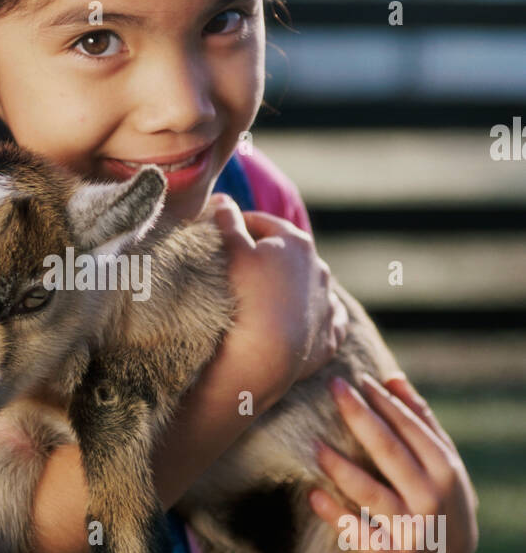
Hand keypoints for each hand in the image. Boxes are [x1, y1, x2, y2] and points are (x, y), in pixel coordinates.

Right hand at [204, 196, 348, 408]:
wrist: (266, 353)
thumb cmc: (246, 296)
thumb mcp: (232, 251)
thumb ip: (228, 222)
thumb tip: (223, 199)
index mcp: (296, 241)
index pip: (263, 223)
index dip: (240, 224)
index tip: (223, 233)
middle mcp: (319, 267)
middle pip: (289, 253)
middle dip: (269, 255)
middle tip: (242, 266)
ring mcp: (327, 301)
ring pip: (311, 285)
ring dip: (293, 285)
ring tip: (268, 296)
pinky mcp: (329, 333)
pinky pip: (327, 319)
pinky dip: (317, 316)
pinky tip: (307, 319)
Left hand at [308, 371, 478, 552]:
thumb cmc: (439, 496)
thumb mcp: (441, 461)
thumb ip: (420, 422)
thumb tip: (393, 379)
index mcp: (445, 469)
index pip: (409, 428)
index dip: (382, 402)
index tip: (355, 379)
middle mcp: (431, 498)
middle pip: (389, 452)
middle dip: (360, 417)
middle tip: (334, 388)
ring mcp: (413, 530)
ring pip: (371, 493)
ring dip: (341, 468)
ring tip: (314, 445)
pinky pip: (359, 535)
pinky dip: (335, 515)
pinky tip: (313, 494)